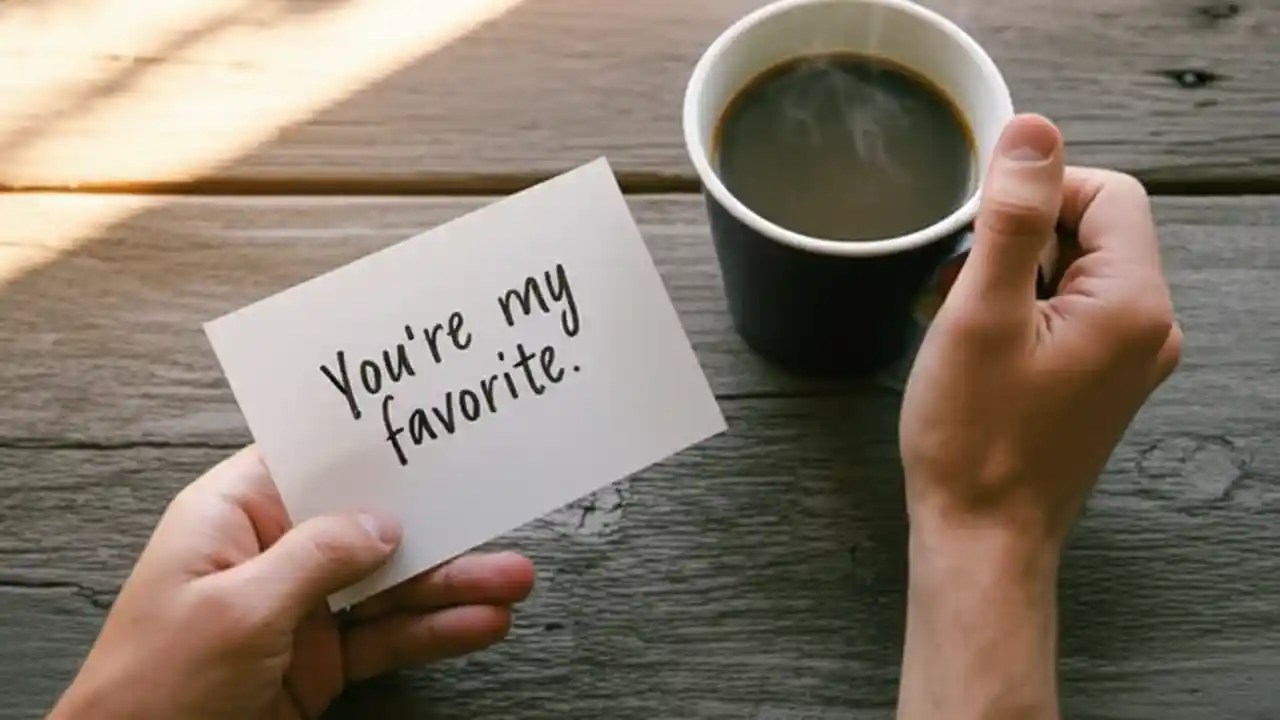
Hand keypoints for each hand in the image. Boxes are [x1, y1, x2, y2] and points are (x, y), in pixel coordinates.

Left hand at [50, 446, 534, 719]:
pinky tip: (479, 624)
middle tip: (493, 513)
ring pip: (389, 584)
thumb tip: (380, 523)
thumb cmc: (154, 686)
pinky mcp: (322, 659)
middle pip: (366, 524)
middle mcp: (271, 554)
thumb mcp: (238, 609)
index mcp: (232, 517)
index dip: (367, 447)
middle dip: (432, 524)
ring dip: (450, 582)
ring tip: (512, 581)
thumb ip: (316, 557)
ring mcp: (301, 609)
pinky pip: (388, 635)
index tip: (428, 432)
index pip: (310, 463)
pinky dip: (434, 632)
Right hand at [896, 114, 1180, 717]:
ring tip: (958, 320)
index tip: (978, 234)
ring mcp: (1128, 358)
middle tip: (957, 285)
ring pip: (1073, 272)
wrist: (981, 536)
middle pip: (1092, 231)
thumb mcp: (981, 313)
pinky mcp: (1100, 381)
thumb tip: (1033, 133)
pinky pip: (1069, 313)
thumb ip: (1013, 216)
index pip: (1108, 193)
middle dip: (1017, 240)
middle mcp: (1148, 327)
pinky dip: (1020, 312)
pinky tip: (975, 344)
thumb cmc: (975, 437)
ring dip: (1011, 276)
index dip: (1040, 195)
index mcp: (1134, 303)